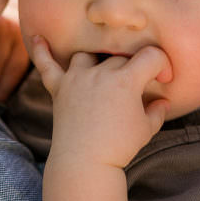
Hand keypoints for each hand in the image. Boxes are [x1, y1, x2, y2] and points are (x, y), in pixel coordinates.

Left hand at [29, 36, 171, 168]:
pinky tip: (36, 37)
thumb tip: (163, 101)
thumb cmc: (119, 147)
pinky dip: (41, 51)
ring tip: (102, 76)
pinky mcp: (59, 88)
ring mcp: (77, 78)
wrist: (85, 163)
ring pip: (88, 55)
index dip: (162, 66)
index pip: (151, 56)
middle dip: (132, 70)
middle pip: (120, 58)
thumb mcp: (147, 129)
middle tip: (136, 91)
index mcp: (126, 80)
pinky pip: (47, 65)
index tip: (163, 80)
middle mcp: (100, 73)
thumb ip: (157, 110)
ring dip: (97, 62)